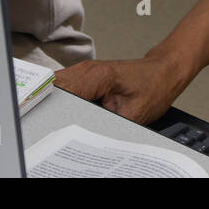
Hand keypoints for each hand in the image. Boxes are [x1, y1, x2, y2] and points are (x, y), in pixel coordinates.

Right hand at [54, 53, 189, 124]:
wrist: (163, 72)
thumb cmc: (153, 87)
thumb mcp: (132, 114)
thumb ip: (106, 125)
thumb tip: (85, 137)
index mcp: (96, 77)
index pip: (59, 94)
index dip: (49, 111)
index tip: (44, 127)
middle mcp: (85, 70)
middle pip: (51, 90)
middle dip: (47, 110)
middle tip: (48, 131)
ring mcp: (82, 71)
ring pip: (53, 88)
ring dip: (51, 105)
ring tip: (54, 125)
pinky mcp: (83, 76)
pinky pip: (63, 88)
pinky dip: (59, 101)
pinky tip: (63, 115)